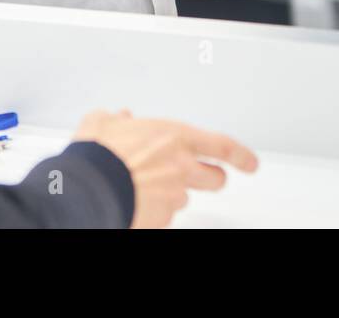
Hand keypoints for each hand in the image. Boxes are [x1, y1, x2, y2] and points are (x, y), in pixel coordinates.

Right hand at [73, 109, 258, 228]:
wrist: (87, 188)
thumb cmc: (97, 154)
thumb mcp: (103, 122)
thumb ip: (117, 119)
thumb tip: (120, 118)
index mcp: (175, 137)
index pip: (224, 146)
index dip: (242, 155)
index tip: (251, 163)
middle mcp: (181, 167)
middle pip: (215, 178)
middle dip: (212, 178)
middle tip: (201, 176)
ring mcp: (173, 196)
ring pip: (184, 198)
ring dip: (172, 194)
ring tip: (144, 188)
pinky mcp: (161, 219)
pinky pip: (163, 216)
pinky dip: (153, 210)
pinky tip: (133, 202)